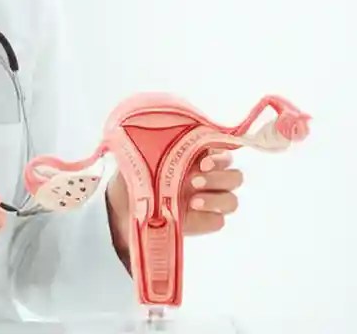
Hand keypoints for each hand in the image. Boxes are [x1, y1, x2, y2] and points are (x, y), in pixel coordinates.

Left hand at [105, 150, 243, 263]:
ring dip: (217, 199)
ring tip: (193, 200)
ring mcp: (207, 202)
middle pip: (235, 177)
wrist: (121, 210)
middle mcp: (208, 178)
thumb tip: (157, 132)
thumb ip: (155, 145)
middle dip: (220, 176)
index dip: (221, 155)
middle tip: (195, 180)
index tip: (203, 160)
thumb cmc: (134, 178)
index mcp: (198, 157)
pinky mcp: (202, 223)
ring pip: (231, 200)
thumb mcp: (140, 157)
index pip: (225, 152)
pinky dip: (209, 216)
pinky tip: (190, 211)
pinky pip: (218, 221)